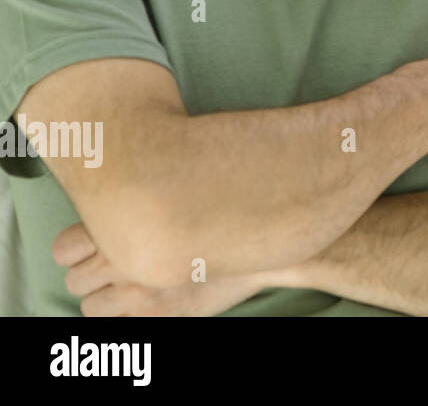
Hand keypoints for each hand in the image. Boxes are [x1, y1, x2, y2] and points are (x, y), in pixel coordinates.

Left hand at [54, 222, 267, 315]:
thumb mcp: (170, 205)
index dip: (75, 251)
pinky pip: (115, 326)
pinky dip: (124, 317)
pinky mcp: (154, 317)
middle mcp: (124, 259)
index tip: (91, 249)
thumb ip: (133, 214)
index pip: (64, 248)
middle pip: (75, 280)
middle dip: (91, 276)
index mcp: (123, 225)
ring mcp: (138, 292)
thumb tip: (99, 223)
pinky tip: (143, 303)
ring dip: (105, 300)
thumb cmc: (215, 222)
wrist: (259, 250)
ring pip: (90, 307)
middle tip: (113, 270)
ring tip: (128, 290)